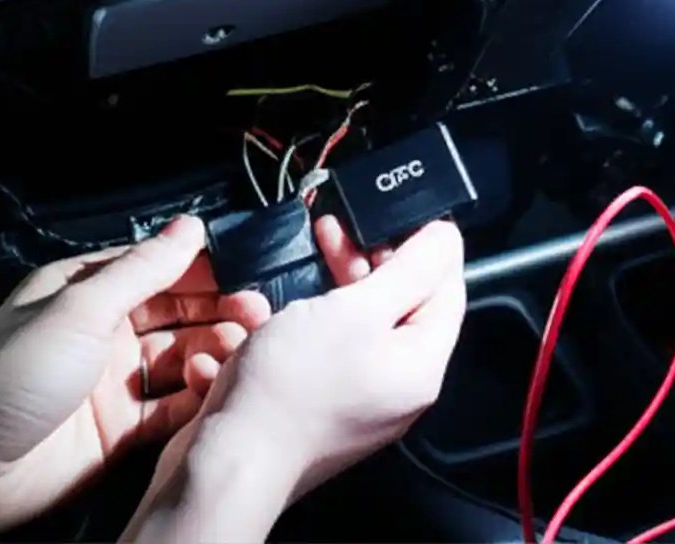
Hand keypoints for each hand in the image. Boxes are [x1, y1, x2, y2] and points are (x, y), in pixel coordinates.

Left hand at [0, 216, 269, 533]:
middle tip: (259, 313)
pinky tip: (222, 389)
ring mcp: (113, 383)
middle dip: (220, 310)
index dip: (204, 269)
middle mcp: (103, 332)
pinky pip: (172, 409)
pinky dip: (199, 399)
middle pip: (177, 314)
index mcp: (86, 291)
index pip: (157, 269)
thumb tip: (192, 226)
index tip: (249, 271)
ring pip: (181, 359)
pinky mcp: (121, 431)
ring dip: (215, 352)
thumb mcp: (80, 309)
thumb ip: (142, 269)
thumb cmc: (10, 375)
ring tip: (246, 351)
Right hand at [126, 217, 464, 541]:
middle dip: (365, 262)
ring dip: (323, 290)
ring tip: (294, 271)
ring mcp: (354, 398)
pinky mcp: (314, 404)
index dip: (426, 247)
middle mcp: (394, 386)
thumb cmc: (289, 392)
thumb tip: (446, 238)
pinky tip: (267, 314)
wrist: (228, 461)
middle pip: (396, 306)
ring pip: (349, 325)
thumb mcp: (356, 310)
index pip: (447, 290)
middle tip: (339, 231)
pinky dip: (294, 325)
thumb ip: (408, 270)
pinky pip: (315, 351)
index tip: (398, 214)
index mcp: (420, 365)